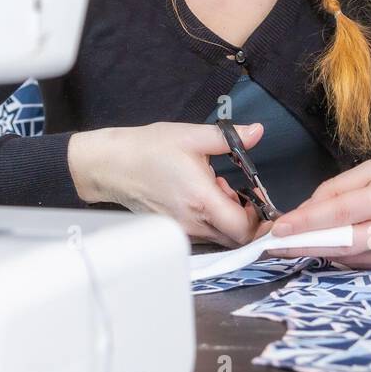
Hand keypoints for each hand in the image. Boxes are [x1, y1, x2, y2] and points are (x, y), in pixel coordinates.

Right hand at [67, 121, 266, 247]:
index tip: (257, 198)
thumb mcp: (192, 135)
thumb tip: (257, 132)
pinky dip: (212, 221)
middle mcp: (193, 222)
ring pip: (220, 238)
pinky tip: (203, 197)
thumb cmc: (148, 149)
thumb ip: (230, 137)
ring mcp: (182, 230)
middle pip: (235, 239)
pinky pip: (204, 235)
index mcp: (201, 199)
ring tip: (218, 189)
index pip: (243, 228)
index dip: (259, 218)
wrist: (111, 165)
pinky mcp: (173, 230)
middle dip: (247, 219)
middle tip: (240, 193)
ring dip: (228, 219)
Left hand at [263, 155, 370, 268]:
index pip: (339, 213)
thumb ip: (341, 186)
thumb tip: (309, 208)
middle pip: (340, 243)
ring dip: (315, 252)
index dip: (306, 223)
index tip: (279, 228)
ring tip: (290, 244)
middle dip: (302, 246)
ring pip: (346, 256)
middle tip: (272, 247)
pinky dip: (338, 254)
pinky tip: (322, 246)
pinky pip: (360, 261)